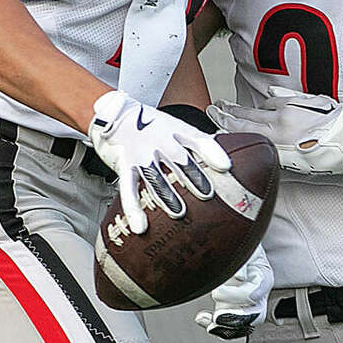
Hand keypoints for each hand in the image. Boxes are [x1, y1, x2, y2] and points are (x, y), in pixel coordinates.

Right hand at [87, 90, 229, 234]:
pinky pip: (128, 188)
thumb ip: (198, 143)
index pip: (198, 140)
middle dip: (193, 177)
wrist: (115, 116)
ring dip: (167, 195)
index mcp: (176, 132)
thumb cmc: (151, 126)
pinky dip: (134, 208)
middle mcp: (160, 141)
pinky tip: (140, 226)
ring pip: (155, 176)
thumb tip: (226, 162)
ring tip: (179, 213)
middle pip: (179, 159)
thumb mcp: (176, 128)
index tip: (226, 167)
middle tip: (207, 194)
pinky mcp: (125, 166)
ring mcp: (142, 154)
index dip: (212, 152)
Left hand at [195, 244, 272, 338]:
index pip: (255, 294)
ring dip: (225, 327)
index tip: (217, 291)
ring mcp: (245, 303)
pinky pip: (227, 324)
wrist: (234, 242)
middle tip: (217, 317)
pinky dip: (214, 324)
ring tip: (208, 320)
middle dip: (235, 319)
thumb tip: (240, 277)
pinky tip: (202, 318)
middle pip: (255, 316)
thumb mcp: (244, 245)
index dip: (237, 296)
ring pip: (243, 325)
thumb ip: (243, 260)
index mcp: (263, 277)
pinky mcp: (231, 307)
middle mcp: (258, 293)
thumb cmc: (240, 243)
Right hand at [212, 87, 342, 175]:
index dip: (224, 122)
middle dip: (228, 111)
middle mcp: (279, 121)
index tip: (213, 116)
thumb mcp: (294, 165)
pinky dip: (271, 98)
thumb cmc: (325, 158)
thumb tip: (257, 146)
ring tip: (235, 105)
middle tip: (215, 106)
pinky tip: (266, 96)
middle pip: (246, 114)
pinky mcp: (302, 100)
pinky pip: (280, 96)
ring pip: (262, 105)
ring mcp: (290, 108)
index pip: (242, 128)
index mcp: (275, 138)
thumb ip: (273, 152)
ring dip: (250, 107)